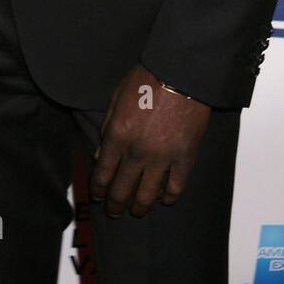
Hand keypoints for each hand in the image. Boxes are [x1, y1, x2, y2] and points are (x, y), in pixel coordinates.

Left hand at [90, 65, 210, 217]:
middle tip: (114, 211)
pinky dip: (169, 197)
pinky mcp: (185, 157)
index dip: (98, 190)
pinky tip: (164, 199)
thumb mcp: (116, 99)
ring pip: (147, 196)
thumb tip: (100, 155)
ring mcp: (162, 157)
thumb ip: (107, 127)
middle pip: (122, 190)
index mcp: (117, 135)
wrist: (180, 72)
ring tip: (137, 210)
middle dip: (115, 205)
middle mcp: (137, 152)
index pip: (102, 174)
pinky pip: (176, 187)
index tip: (98, 197)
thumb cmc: (146, 80)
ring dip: (140, 207)